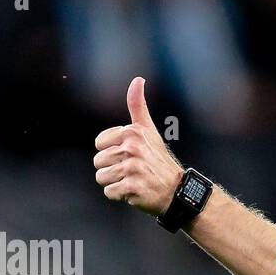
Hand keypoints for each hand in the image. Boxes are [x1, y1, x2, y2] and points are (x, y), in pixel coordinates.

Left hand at [93, 76, 182, 215]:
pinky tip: (135, 192)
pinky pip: (109, 192)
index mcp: (132, 132)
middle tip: (133, 171)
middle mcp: (132, 149)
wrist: (177, 191)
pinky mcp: (132, 187)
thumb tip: (138, 79)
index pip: (99, 144)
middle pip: (98, 161)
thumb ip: (138, 105)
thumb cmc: (158, 160)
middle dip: (113, 169)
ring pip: (101, 177)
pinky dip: (120, 196)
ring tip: (133, 181)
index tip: (130, 156)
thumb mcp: (149, 130)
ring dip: (115, 183)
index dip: (111, 152)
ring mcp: (132, 169)